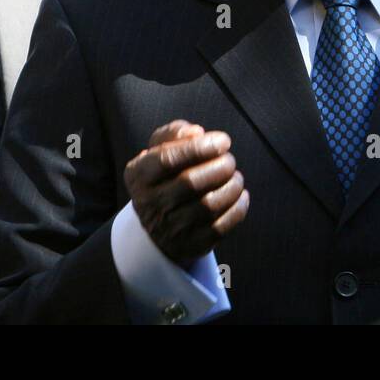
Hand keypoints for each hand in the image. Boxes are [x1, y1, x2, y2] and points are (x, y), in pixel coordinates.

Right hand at [124, 119, 248, 264]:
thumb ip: (175, 133)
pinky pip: (220, 227)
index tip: (223, 141)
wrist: (156, 225)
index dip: (200, 148)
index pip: (168, 159)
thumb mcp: (159, 150)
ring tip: (236, 177)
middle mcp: (149, 204)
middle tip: (229, 161)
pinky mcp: (189, 246)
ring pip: (208, 205)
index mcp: (138, 175)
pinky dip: (237, 209)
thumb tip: (197, 133)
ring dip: (232, 187)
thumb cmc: (164, 176)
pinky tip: (240, 196)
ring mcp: (169, 229)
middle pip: (191, 183)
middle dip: (220, 167)